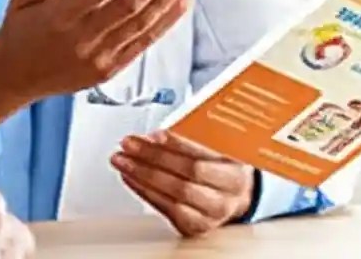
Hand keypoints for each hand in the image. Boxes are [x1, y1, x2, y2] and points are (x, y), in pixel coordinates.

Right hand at [0, 0, 196, 132]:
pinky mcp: (109, 70)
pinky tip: (180, 4)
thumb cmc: (19, 37)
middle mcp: (83, 38)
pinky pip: (143, 44)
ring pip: (142, 23)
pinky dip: (165, 24)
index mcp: (61, 16)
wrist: (11, 81)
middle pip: (130, 3)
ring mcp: (99, 56)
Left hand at [112, 131, 255, 237]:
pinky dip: (144, 190)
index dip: (178, 143)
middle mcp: (229, 191)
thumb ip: (190, 136)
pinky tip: (131, 177)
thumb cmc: (221, 163)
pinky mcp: (196, 225)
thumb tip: (155, 135)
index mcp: (237, 164)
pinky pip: (166, 208)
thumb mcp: (216, 143)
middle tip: (130, 144)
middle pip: (189, 173)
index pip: (206, 153)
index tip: (155, 134)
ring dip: (142, 174)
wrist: (234, 193)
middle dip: (154, 156)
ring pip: (175, 193)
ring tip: (123, 160)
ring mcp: (213, 212)